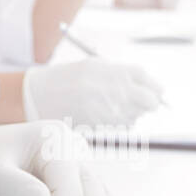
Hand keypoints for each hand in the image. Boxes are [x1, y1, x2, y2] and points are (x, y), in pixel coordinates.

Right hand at [22, 58, 163, 125]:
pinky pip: (121, 128)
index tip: (154, 91)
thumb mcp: (95, 66)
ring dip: (129, 113)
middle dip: (148, 103)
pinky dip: (116, 124)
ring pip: (137, 117)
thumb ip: (122, 74)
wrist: (40, 96)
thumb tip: (147, 87)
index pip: (152, 82)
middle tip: (139, 102)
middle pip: (152, 102)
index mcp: (117, 72)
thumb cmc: (66, 79)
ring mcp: (113, 112)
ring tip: (107, 105)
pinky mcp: (105, 129)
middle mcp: (118, 92)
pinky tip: (99, 115)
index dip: (155, 88)